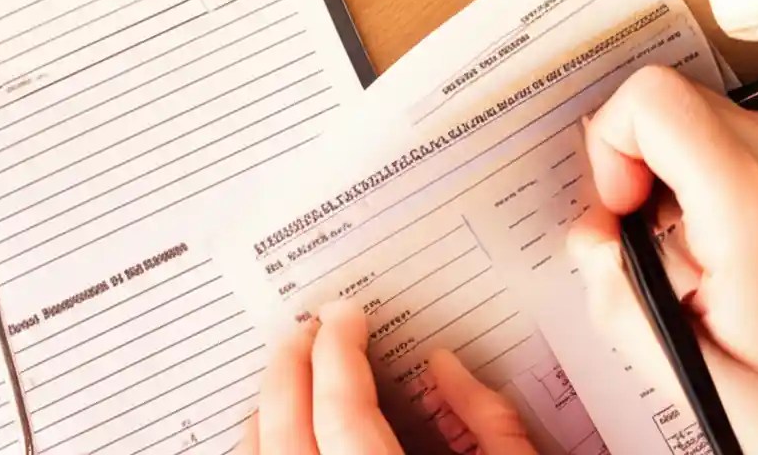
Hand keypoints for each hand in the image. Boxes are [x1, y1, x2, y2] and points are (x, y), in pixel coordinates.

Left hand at [242, 298, 537, 453]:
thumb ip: (489, 423)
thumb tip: (444, 368)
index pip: (343, 413)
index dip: (337, 354)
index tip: (343, 316)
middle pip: (285, 434)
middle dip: (288, 371)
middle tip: (308, 330)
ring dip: (268, 412)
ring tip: (290, 375)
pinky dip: (268, 448)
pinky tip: (286, 432)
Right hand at [568, 66, 757, 454]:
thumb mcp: (689, 372)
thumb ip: (617, 298)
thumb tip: (595, 240)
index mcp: (756, 202)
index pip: (652, 99)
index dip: (610, 150)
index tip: (621, 213)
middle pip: (666, 102)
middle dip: (629, 167)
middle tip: (640, 242)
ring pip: (689, 117)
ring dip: (660, 178)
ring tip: (679, 256)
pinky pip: (718, 140)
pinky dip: (691, 181)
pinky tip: (706, 248)